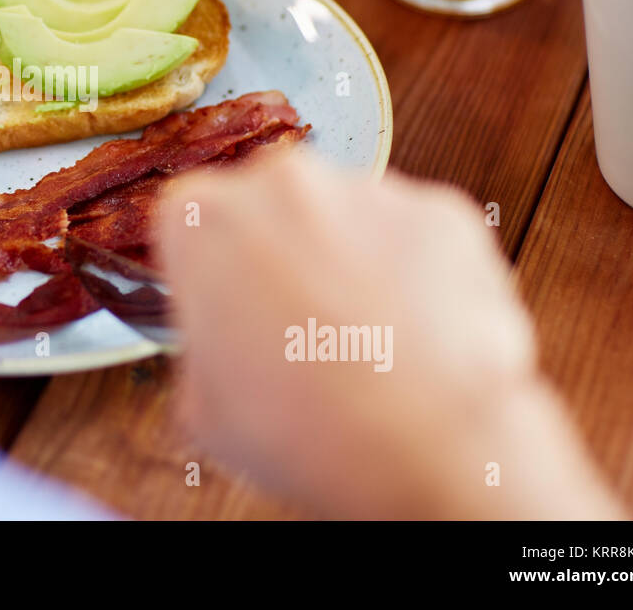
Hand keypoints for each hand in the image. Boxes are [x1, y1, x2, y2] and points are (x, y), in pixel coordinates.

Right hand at [156, 151, 624, 518]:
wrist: (426, 449)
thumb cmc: (307, 433)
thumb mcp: (202, 408)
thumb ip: (204, 348)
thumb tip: (227, 351)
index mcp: (204, 218)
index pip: (192, 222)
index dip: (209, 272)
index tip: (228, 308)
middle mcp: (282, 182)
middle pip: (270, 206)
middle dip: (280, 254)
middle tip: (295, 329)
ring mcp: (368, 191)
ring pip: (345, 216)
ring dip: (347, 260)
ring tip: (362, 340)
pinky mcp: (441, 211)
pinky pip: (413, 234)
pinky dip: (413, 272)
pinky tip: (411, 333)